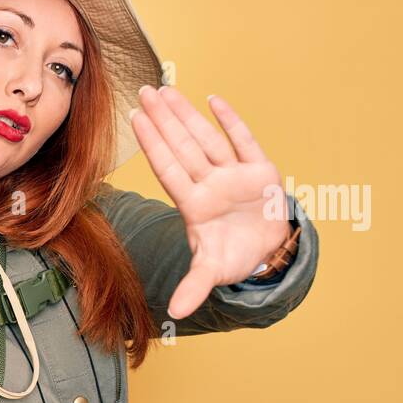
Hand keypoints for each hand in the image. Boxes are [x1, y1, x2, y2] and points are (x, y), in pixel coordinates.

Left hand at [129, 86, 291, 319]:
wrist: (267, 251)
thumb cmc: (233, 255)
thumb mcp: (213, 271)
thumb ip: (195, 287)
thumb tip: (177, 312)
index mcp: (195, 205)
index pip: (169, 169)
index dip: (154, 145)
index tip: (135, 119)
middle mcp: (210, 185)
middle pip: (183, 147)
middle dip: (164, 120)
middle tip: (143, 91)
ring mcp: (234, 175)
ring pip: (207, 139)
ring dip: (189, 115)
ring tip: (167, 90)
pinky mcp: (260, 171)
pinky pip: (244, 141)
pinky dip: (232, 123)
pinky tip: (214, 100)